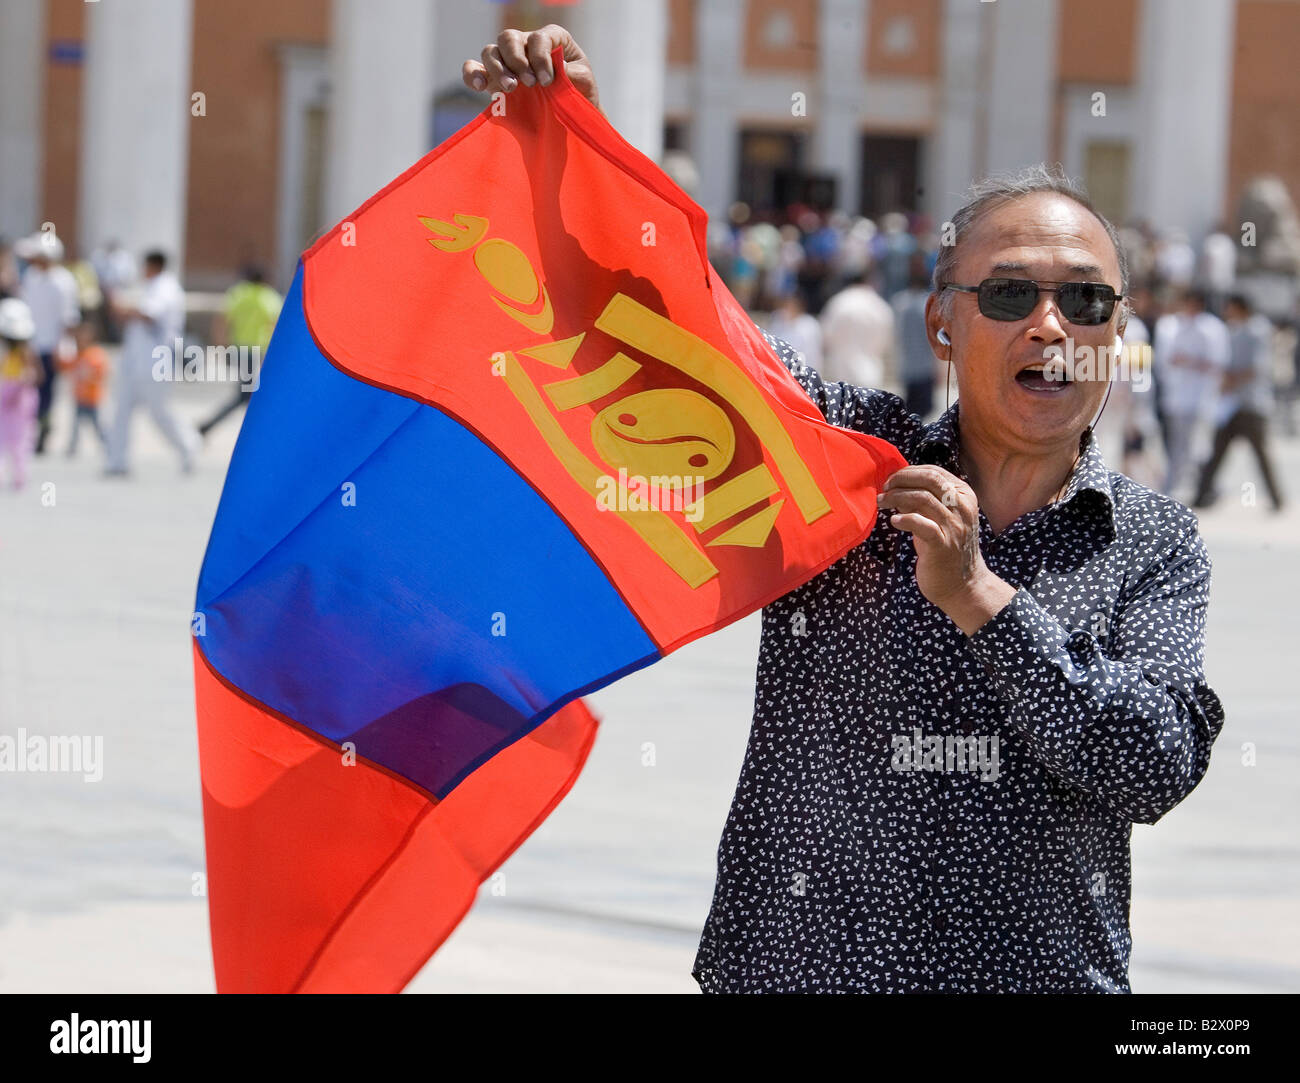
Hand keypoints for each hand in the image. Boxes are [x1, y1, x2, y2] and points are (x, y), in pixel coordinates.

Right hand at [462, 25, 599, 111]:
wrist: (571, 118)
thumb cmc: (580, 94)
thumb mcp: (584, 82)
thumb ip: (571, 73)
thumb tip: (555, 69)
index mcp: (550, 39)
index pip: (538, 38)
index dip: (540, 57)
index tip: (547, 81)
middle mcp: (525, 45)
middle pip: (508, 38)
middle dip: (517, 61)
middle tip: (530, 84)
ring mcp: (508, 62)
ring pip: (491, 51)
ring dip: (498, 68)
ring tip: (511, 88)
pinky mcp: (494, 80)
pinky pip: (474, 69)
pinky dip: (472, 74)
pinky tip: (480, 86)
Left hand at [876, 465, 1015, 634]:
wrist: (963, 584)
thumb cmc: (947, 548)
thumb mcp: (939, 518)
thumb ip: (924, 500)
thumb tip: (897, 484)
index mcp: (964, 496)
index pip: (935, 472)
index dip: (909, 472)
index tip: (891, 479)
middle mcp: (963, 507)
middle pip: (930, 480)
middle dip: (902, 479)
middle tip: (884, 488)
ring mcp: (954, 526)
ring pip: (922, 498)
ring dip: (896, 497)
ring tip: (881, 502)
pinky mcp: (943, 545)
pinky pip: (921, 524)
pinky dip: (904, 519)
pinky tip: (894, 521)